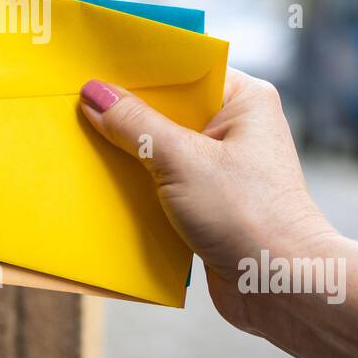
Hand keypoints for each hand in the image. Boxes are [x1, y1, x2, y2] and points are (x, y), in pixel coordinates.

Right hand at [79, 69, 335, 327]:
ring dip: (128, 154)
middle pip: (167, 110)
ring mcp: (223, 167)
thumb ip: (135, 125)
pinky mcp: (209, 202)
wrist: (282, 288)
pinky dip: (138, 186)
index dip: (138, 70)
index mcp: (244, 100)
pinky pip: (164, 182)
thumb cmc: (247, 215)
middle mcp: (236, 128)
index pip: (182, 70)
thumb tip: (94, 94)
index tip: (92, 69)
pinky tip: (103, 186)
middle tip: (75, 106)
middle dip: (126, 114)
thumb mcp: (182, 161)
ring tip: (80, 145)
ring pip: (162, 149)